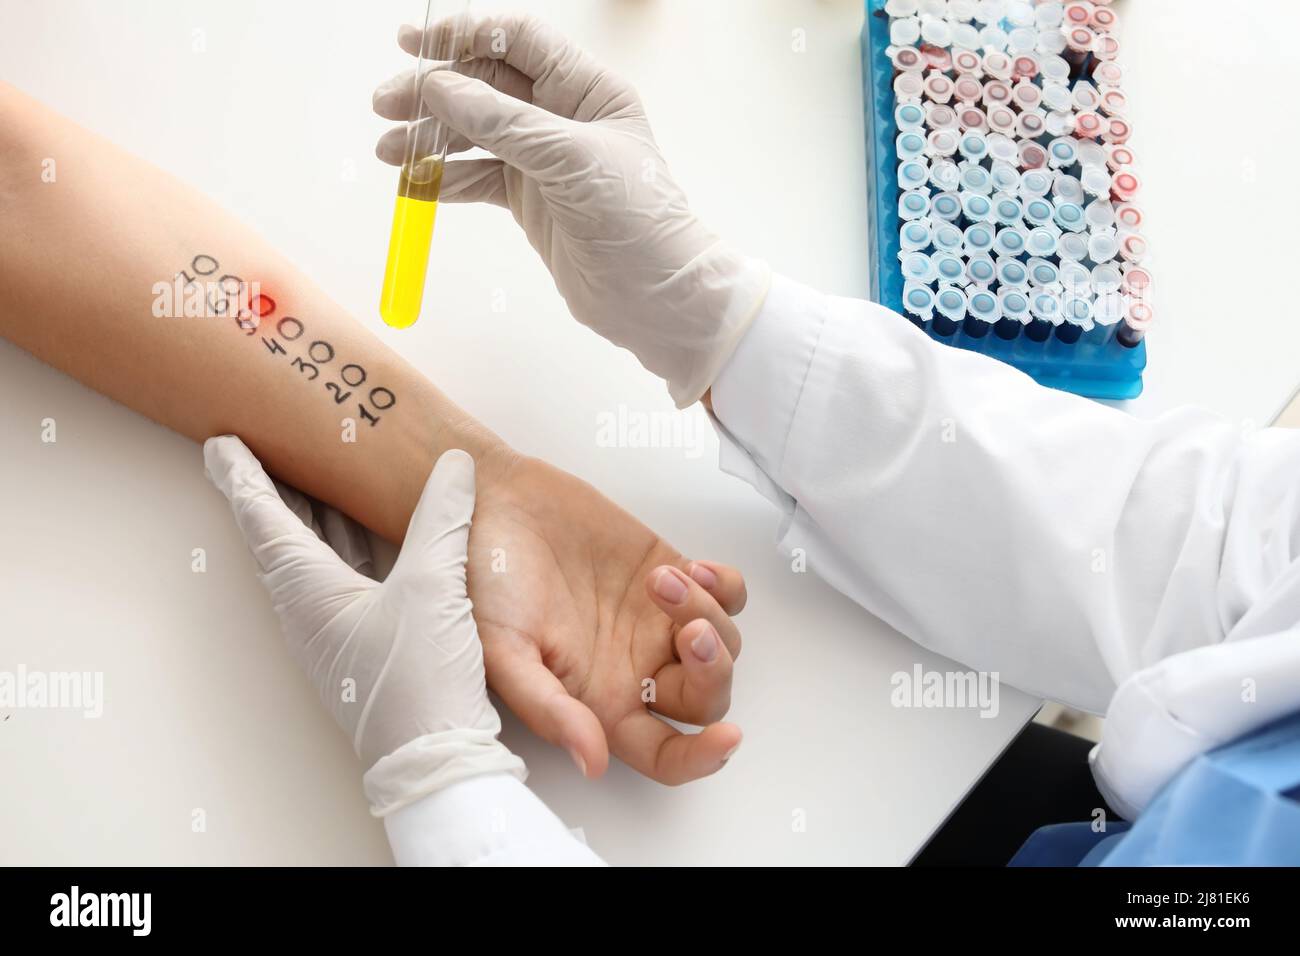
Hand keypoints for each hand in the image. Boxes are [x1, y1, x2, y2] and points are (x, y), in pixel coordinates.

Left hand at [203, 436, 523, 813]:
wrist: (434, 759)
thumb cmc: (418, 679)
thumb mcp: (433, 586)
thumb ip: (441, 519)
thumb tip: (453, 468)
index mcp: (309, 591)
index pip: (262, 520)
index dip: (242, 479)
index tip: (220, 446)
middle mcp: (310, 611)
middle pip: (281, 537)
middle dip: (275, 492)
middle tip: (268, 451)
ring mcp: (333, 632)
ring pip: (313, 559)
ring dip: (313, 518)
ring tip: (318, 480)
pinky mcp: (362, 647)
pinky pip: (342, 580)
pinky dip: (345, 547)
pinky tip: (369, 538)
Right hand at [372, 13, 769, 406]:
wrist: (658, 300)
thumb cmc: (637, 221)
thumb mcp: (570, 160)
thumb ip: (503, 122)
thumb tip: (440, 88)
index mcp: (588, 90)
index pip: (519, 41)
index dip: (466, 35)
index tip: (413, 43)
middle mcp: (565, 117)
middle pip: (485, 86)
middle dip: (434, 93)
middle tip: (386, 106)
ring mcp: (545, 160)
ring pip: (475, 134)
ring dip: (430, 140)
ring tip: (390, 154)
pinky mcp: (530, 201)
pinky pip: (477, 179)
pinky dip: (445, 182)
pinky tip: (413, 187)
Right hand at [470, 446, 745, 784]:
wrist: (495, 505)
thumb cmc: (487, 581)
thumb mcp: (503, 651)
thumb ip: (548, 708)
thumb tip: (592, 763)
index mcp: (600, 704)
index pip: (664, 755)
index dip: (701, 759)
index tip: (727, 737)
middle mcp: (637, 670)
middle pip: (708, 699)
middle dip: (713, 671)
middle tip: (690, 632)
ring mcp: (660, 623)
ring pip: (723, 644)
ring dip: (708, 615)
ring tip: (658, 581)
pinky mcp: (674, 576)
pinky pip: (729, 596)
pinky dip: (724, 588)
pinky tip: (690, 571)